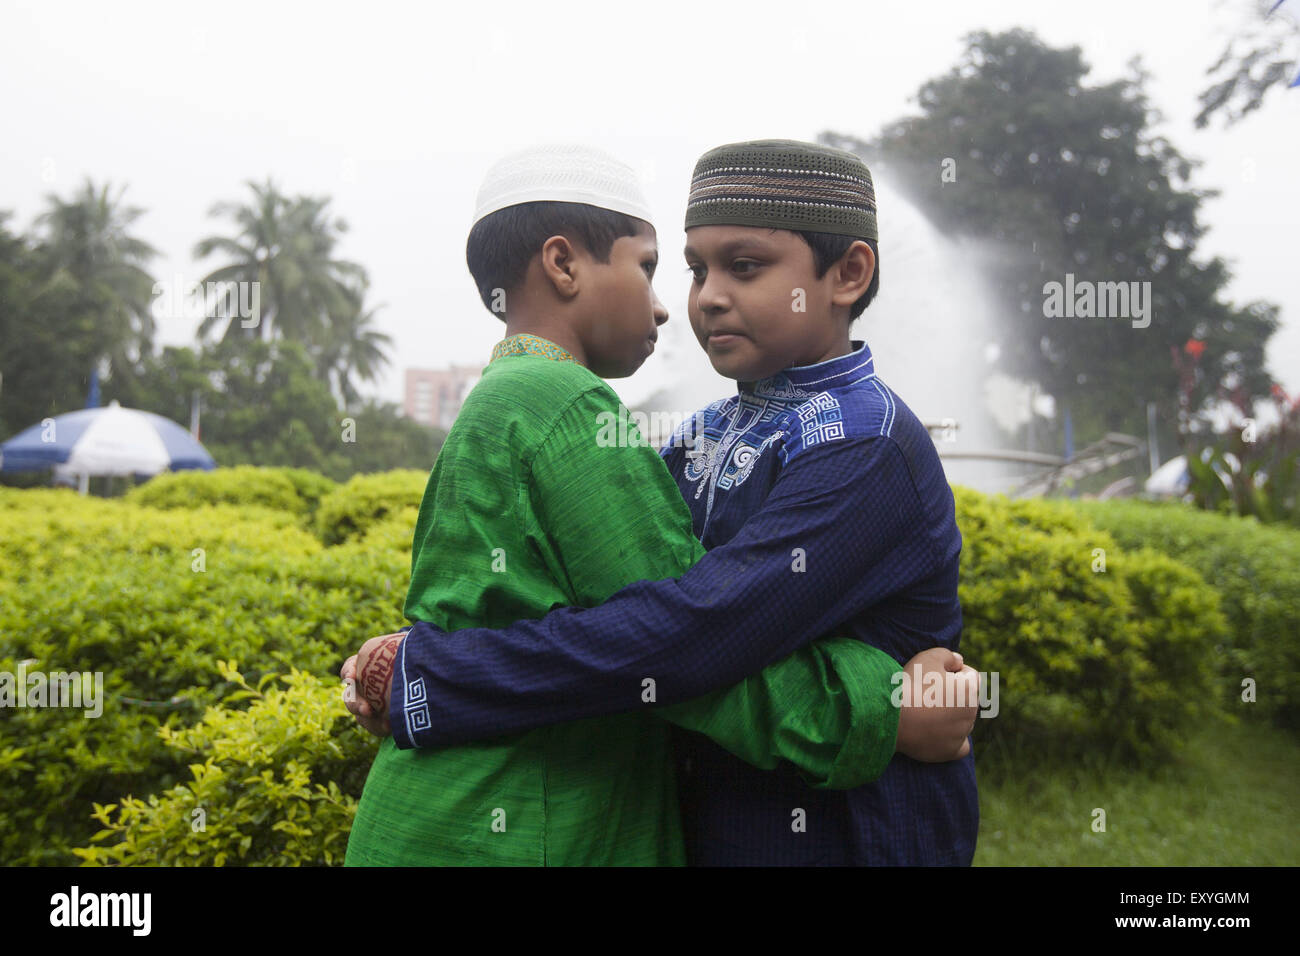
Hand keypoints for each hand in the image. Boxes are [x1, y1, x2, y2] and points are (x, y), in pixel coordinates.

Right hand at [340, 632, 405, 736]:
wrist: (419, 683)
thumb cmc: (410, 660)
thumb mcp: (407, 650)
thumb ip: (403, 643)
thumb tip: (410, 633)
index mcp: (365, 667)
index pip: (349, 668)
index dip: (348, 671)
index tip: (352, 676)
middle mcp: (362, 687)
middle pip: (350, 697)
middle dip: (355, 704)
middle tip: (367, 708)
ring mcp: (368, 704)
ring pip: (360, 715)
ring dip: (368, 719)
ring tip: (383, 722)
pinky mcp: (377, 719)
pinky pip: (373, 726)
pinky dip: (379, 727)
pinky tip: (390, 727)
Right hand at [894, 647, 978, 761]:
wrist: (892, 716)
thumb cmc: (910, 684)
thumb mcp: (928, 657)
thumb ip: (948, 655)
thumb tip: (958, 661)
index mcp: (970, 689)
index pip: (970, 675)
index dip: (953, 670)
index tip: (933, 673)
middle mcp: (971, 713)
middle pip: (967, 698)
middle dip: (952, 693)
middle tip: (926, 692)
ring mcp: (962, 734)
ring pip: (963, 721)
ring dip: (951, 715)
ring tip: (925, 711)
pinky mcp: (950, 751)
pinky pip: (962, 746)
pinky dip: (955, 740)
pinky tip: (942, 734)